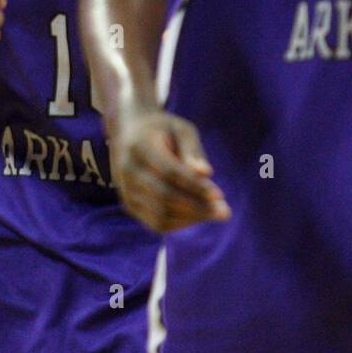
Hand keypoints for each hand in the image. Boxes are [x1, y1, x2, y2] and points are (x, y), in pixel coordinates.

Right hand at [111, 105, 229, 232]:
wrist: (129, 132)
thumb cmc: (162, 130)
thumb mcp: (180, 129)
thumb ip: (193, 150)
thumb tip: (206, 174)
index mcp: (140, 147)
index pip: (170, 172)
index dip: (195, 186)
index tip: (220, 194)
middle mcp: (128, 171)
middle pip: (164, 197)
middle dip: (197, 207)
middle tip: (225, 211)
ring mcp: (126, 191)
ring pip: (160, 215)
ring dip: (191, 218)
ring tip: (215, 213)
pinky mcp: (130, 205)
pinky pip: (156, 223)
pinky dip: (180, 223)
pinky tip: (198, 214)